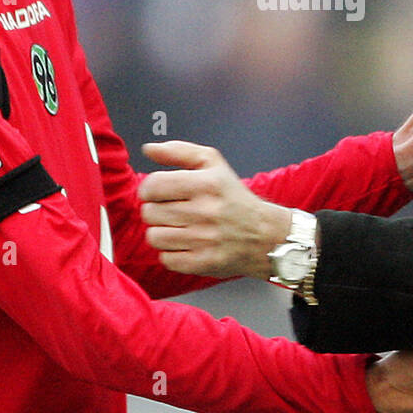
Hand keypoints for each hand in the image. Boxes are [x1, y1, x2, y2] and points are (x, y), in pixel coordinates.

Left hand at [139, 141, 290, 277]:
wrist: (264, 234)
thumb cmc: (233, 197)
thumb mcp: (212, 164)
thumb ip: (178, 151)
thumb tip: (148, 149)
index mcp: (206, 184)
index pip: (153, 186)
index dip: (148, 189)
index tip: (157, 192)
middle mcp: (206, 211)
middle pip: (150, 213)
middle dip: (156, 211)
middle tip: (173, 210)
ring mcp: (205, 239)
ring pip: (154, 237)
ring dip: (162, 233)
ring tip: (179, 228)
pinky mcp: (204, 263)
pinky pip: (165, 259)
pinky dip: (171, 253)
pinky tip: (186, 245)